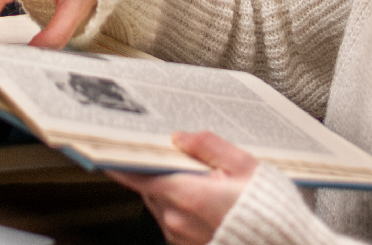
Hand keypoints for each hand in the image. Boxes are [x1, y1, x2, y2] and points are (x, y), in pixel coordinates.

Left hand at [109, 131, 257, 244]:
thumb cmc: (268, 212)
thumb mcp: (244, 166)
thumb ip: (208, 146)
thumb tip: (181, 136)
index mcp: (185, 194)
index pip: (136, 174)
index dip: (118, 159)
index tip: (104, 145)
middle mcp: (176, 220)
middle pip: (149, 185)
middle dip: (157, 168)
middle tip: (174, 151)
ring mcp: (180, 238)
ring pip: (160, 203)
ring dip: (170, 188)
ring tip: (200, 178)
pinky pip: (173, 222)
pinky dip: (180, 208)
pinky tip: (205, 200)